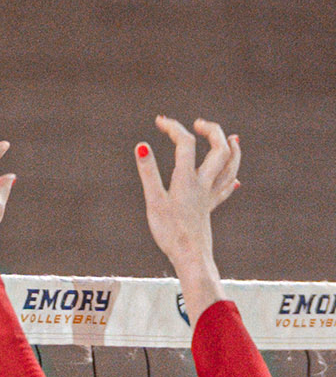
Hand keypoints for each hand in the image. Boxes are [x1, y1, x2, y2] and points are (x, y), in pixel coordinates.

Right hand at [136, 117, 239, 274]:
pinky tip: (236, 178)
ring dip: (232, 149)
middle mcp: (203, 183)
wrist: (191, 256)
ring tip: (231, 138)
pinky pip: (226, 188)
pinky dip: (232, 177)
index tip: (160, 120)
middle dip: (212, 131)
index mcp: (187, 179)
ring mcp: (210, 196)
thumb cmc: (170, 231)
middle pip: (219, 149)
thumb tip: (141, 146)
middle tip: (198, 123)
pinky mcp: (210, 208)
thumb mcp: (153, 201)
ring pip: (231, 166)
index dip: (174, 128)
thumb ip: (148, 172)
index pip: (185, 144)